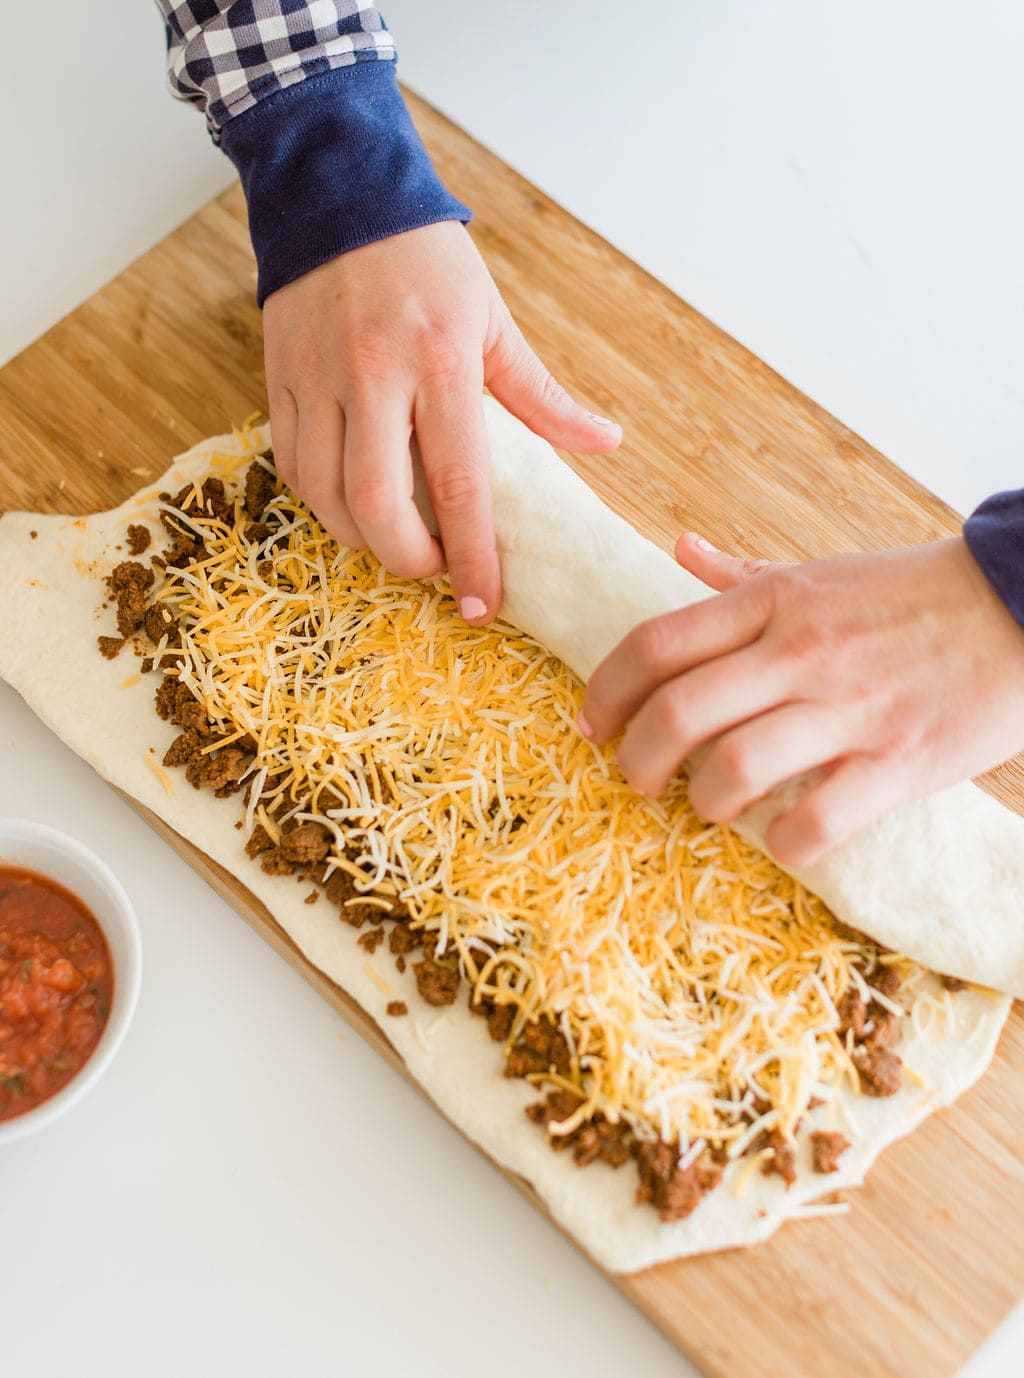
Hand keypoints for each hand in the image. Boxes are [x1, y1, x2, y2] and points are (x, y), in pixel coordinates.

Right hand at [263, 221, 620, 622]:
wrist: (338, 194)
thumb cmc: (428, 262)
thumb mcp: (495, 321)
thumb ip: (543, 396)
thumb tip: (604, 444)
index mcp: (440, 361)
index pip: (459, 483)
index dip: (470, 556)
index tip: (481, 605)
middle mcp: (372, 373)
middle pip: (378, 504)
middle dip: (407, 558)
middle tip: (432, 567)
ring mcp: (317, 377)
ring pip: (325, 494)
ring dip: (359, 537)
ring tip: (394, 540)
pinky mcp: (277, 378)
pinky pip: (291, 463)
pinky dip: (321, 500)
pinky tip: (349, 504)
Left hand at [580, 533, 1023, 865]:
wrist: (1019, 606)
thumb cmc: (908, 595)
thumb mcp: (818, 571)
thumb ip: (742, 574)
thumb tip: (679, 549)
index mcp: (772, 603)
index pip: (655, 644)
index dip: (606, 691)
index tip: (593, 724)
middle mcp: (799, 653)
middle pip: (677, 713)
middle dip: (637, 760)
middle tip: (638, 780)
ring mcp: (848, 709)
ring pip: (735, 767)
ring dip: (704, 801)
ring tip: (708, 807)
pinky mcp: (898, 762)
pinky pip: (817, 819)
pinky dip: (784, 840)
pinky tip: (780, 836)